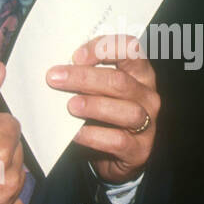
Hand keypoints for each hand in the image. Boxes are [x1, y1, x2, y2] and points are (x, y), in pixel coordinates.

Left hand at [46, 35, 159, 184]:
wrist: (114, 155)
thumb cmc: (104, 115)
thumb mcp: (98, 90)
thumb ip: (88, 75)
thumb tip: (59, 69)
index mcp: (140, 73)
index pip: (130, 49)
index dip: (103, 48)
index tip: (76, 57)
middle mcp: (148, 96)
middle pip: (120, 81)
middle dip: (85, 78)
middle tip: (55, 78)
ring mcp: (147, 123)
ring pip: (125, 110)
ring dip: (94, 106)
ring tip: (71, 105)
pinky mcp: (139, 149)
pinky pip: (118, 140)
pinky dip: (95, 136)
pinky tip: (77, 133)